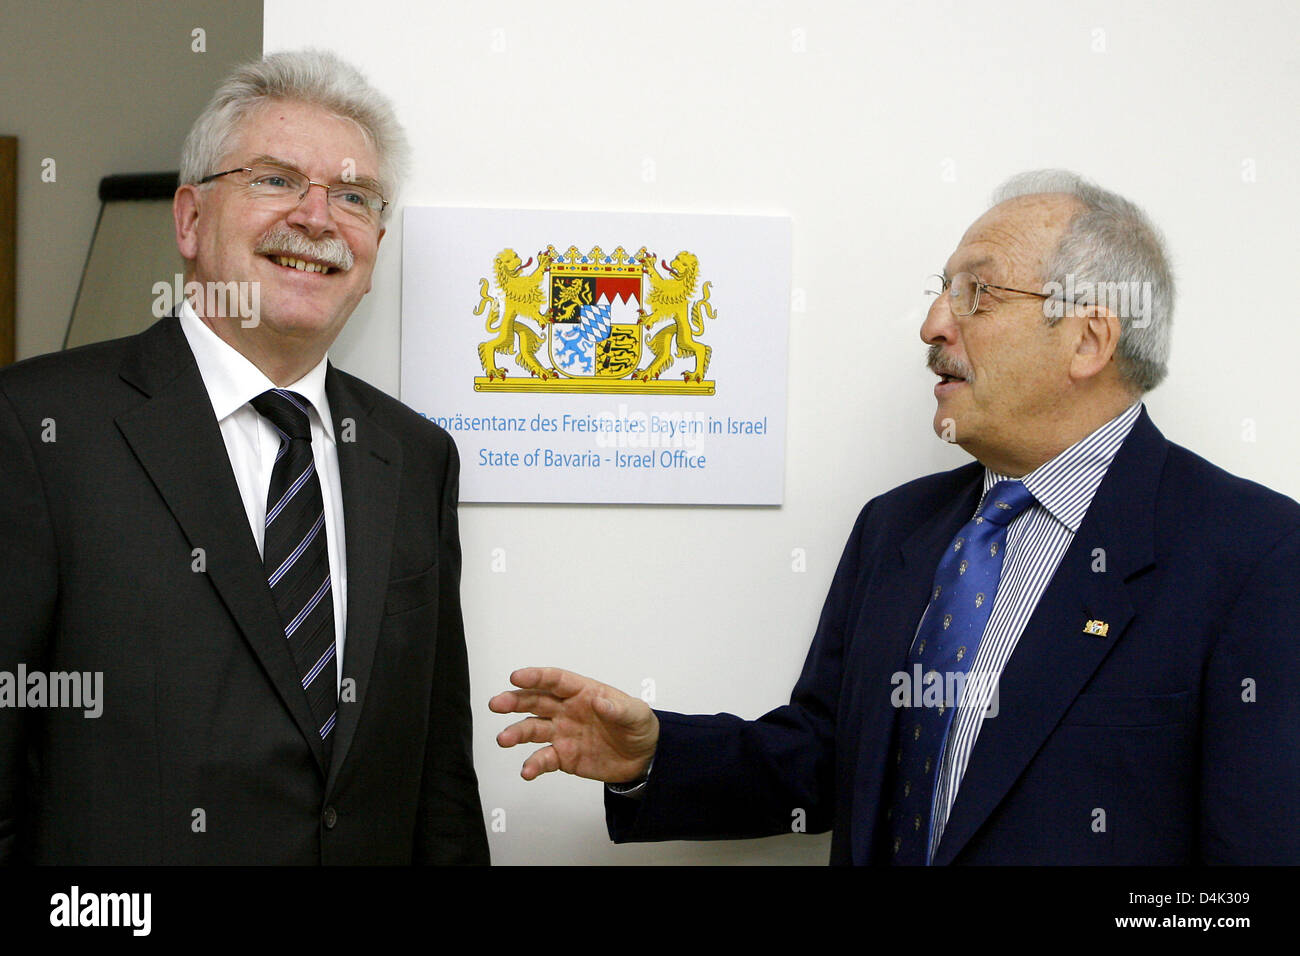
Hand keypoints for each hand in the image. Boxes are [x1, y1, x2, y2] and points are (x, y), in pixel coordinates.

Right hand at [489, 667, 658, 782]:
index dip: (536, 677)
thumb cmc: (638, 727)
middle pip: (535, 700)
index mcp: (582, 692)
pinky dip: (533, 764)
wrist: (643, 759)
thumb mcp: (637, 715)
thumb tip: (600, 702)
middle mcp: (566, 710)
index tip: (517, 677)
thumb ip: (618, 709)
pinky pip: (543, 759)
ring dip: (516, 733)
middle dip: (514, 700)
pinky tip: (527, 771)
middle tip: (497, 703)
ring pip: (532, 729)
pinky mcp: (562, 756)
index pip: (555, 680)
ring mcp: (561, 733)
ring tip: (504, 739)